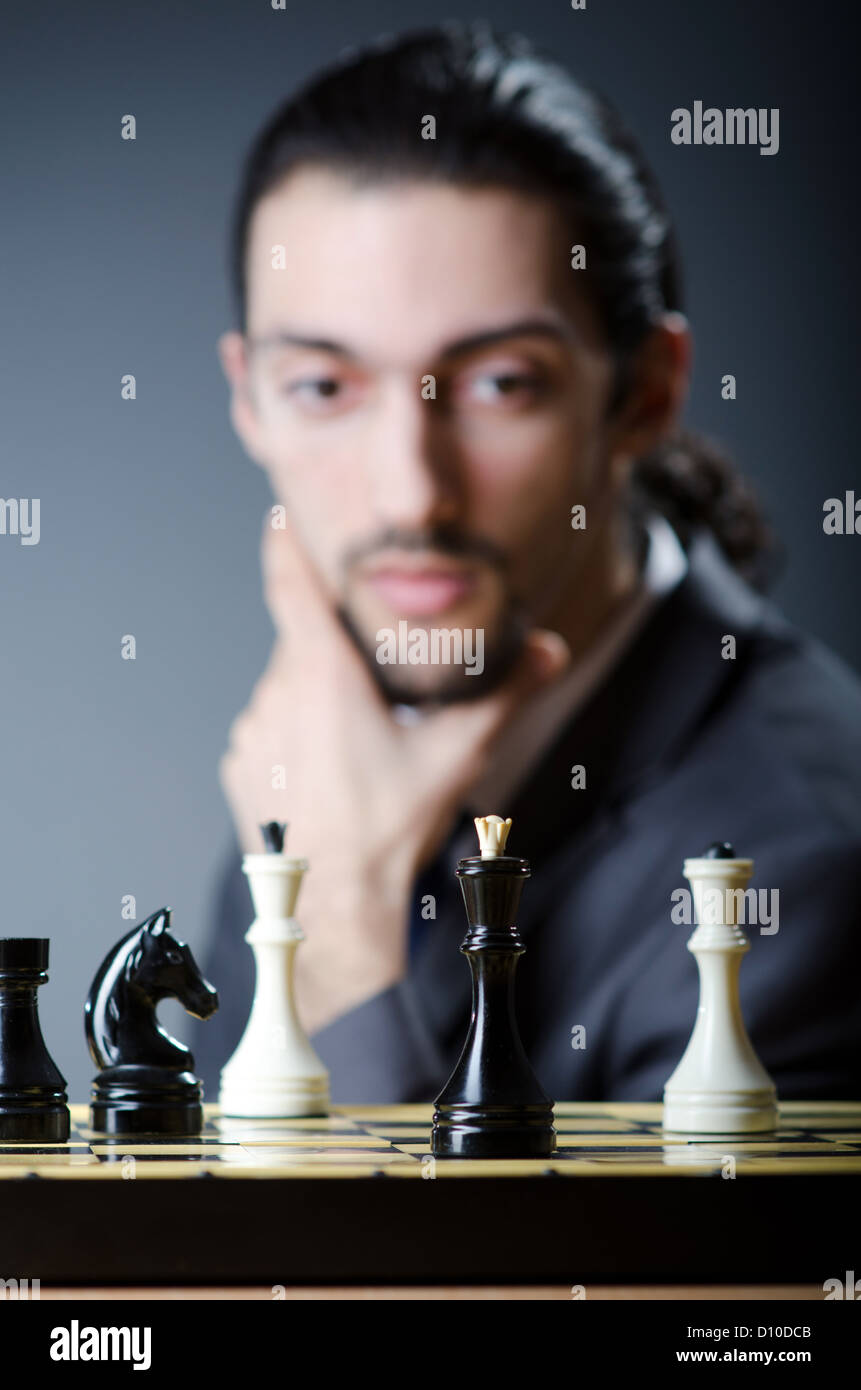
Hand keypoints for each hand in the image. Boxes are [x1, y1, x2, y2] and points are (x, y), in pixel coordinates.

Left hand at [219, 512, 568, 1032]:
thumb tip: (547, 649)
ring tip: (361, 735)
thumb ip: (505, 692)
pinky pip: (271, 725)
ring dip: (319, 693)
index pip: (291, 581)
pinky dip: (298, 731)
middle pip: (304, 641)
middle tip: (379, 677)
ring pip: (289, 685)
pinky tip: (333, 765)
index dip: (288, 541)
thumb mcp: (456, 752)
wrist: (333, 900)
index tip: (284, 514)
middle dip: (338, 647)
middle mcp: (278, 691)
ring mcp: (254, 730)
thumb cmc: (387, 825)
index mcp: (323, 673)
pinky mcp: (243, 764)